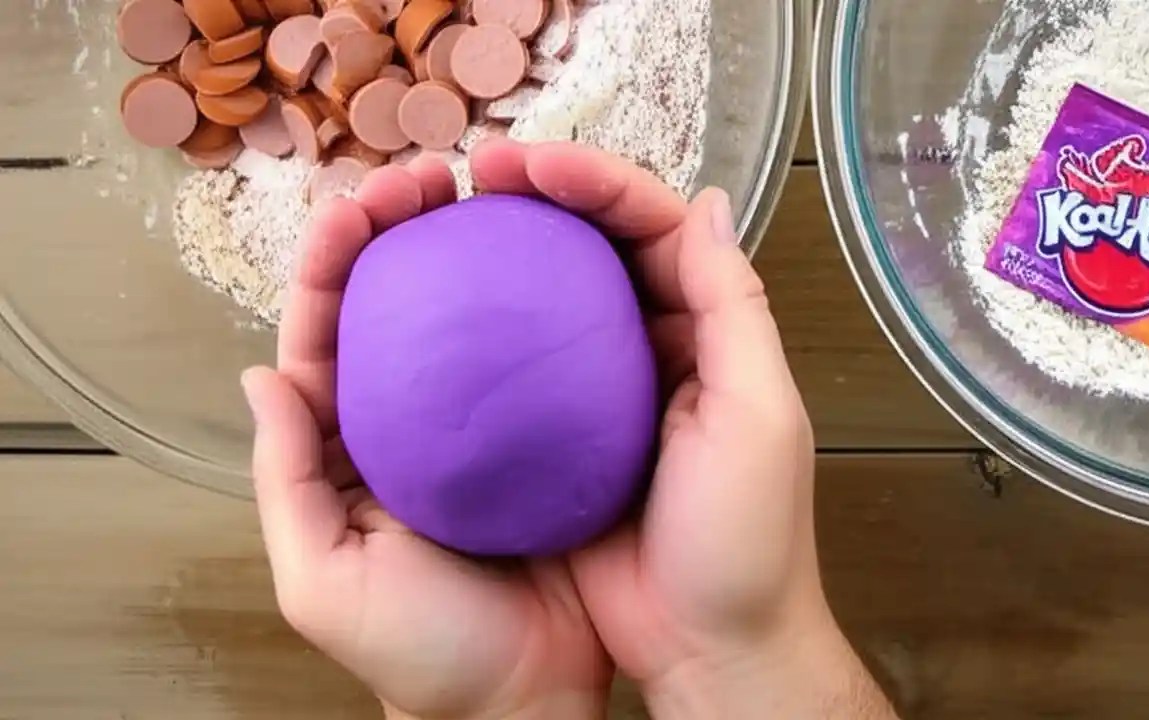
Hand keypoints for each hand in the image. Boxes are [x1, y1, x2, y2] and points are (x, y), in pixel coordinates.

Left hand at [242, 158, 610, 719]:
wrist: (523, 701)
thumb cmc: (422, 653)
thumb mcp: (323, 582)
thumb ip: (285, 481)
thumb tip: (265, 376)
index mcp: (347, 448)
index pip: (328, 334)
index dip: (337, 260)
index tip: (363, 202)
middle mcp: (412, 424)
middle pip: (398, 307)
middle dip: (402, 231)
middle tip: (431, 178)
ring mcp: (483, 428)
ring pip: (471, 319)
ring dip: (475, 251)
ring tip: (494, 194)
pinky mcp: (549, 439)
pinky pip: (542, 360)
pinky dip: (546, 306)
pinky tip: (564, 266)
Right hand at [469, 140, 896, 718]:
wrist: (705, 648)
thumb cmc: (744, 541)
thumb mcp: (758, 417)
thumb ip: (734, 306)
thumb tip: (705, 201)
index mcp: (708, 331)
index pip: (652, 227)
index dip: (595, 180)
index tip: (527, 164)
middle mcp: (654, 347)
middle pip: (595, 246)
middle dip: (541, 195)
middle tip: (475, 171)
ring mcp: (599, 393)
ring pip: (547, 297)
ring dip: (503, 249)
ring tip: (444, 216)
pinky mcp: (554, 440)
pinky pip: (511, 369)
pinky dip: (476, 332)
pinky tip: (432, 311)